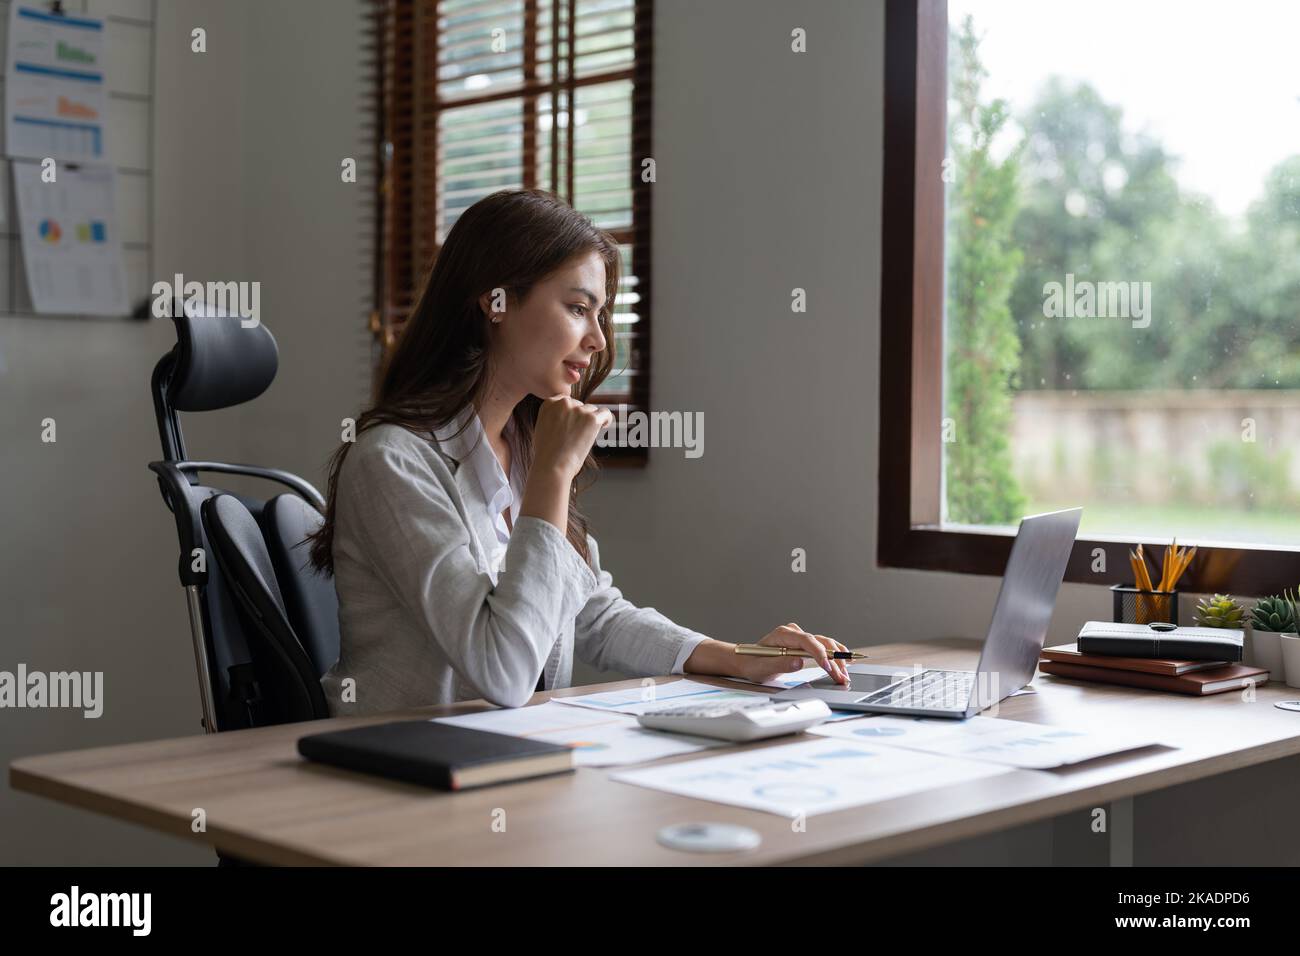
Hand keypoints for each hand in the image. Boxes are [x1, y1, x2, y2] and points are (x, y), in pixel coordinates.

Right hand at [532, 395, 612, 480]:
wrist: (552, 465)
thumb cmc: (547, 454)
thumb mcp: (542, 428)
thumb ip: (554, 417)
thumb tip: (568, 417)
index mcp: (549, 403)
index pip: (566, 401)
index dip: (571, 412)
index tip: (574, 423)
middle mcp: (563, 403)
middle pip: (579, 405)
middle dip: (580, 418)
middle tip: (577, 435)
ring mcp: (578, 410)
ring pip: (591, 410)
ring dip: (591, 422)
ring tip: (584, 438)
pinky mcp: (591, 419)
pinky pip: (605, 413)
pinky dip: (606, 419)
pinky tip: (604, 427)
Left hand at [734, 623, 849, 685]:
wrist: (748, 660)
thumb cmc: (753, 663)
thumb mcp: (763, 668)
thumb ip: (780, 664)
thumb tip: (798, 662)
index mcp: (783, 634)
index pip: (806, 640)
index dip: (819, 653)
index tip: (828, 667)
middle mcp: (794, 633)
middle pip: (819, 642)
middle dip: (833, 660)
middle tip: (842, 677)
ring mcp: (800, 637)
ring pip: (825, 644)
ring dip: (837, 658)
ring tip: (846, 673)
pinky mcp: (805, 644)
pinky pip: (824, 647)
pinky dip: (835, 655)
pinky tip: (845, 661)